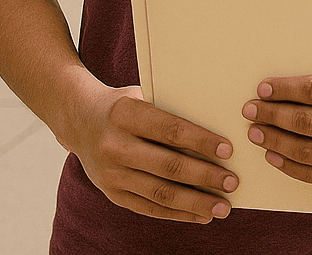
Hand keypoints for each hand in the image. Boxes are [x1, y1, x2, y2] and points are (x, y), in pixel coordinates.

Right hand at [66, 83, 237, 223]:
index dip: (200, 141)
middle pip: (168, 165)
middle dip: (204, 176)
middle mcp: (114, 145)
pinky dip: (178, 213)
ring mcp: (110, 174)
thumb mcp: (142, 96)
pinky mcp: (111, 193)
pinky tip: (201, 215)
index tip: (228, 151)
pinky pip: (149, 208)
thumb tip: (219, 127)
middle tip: (232, 182)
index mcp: (125, 114)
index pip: (170, 130)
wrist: (79, 120)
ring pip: (160, 192)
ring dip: (195, 202)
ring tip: (223, 207)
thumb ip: (171, 110)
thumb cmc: (125, 105)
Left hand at [245, 63, 311, 189]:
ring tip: (257, 132)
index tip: (263, 88)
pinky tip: (273, 154)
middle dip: (273, 115)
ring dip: (275, 141)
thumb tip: (278, 86)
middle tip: (251, 110)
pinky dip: (289, 166)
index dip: (285, 89)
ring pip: (306, 152)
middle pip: (306, 122)